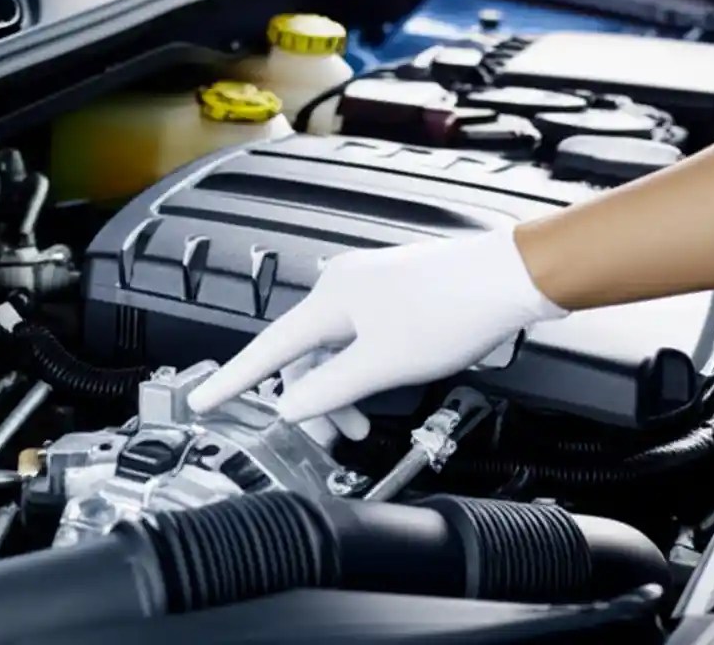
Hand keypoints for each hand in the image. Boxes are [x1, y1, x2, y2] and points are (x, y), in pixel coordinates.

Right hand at [187, 228, 566, 424]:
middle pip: (304, 354)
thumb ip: (330, 389)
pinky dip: (360, 371)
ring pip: (334, 350)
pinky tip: (381, 387)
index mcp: (330, 298)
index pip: (268, 348)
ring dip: (341, 389)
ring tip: (362, 421)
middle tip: (332, 434)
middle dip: (311, 398)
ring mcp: (369, 290)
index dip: (233, 378)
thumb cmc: (454, 309)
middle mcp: (343, 287)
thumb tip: (289, 406)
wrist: (509, 280)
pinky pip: (358, 340)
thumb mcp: (383, 364)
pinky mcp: (395, 297)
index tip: (203, 399)